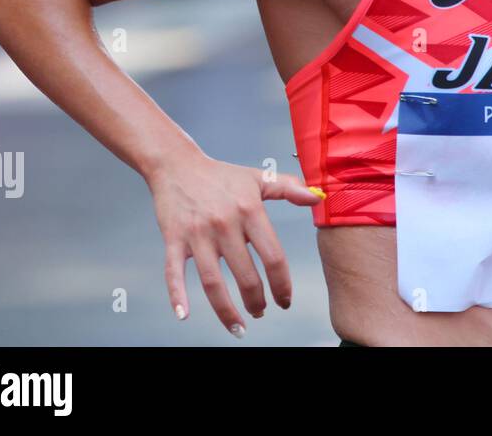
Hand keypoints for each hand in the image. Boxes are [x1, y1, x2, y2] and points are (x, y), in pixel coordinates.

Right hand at [146, 155, 322, 335]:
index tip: (285, 299)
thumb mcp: (258, 178)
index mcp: (250, 211)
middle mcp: (225, 224)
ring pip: (212, 282)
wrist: (177, 165)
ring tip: (238, 326)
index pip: (273, 256)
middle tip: (261, 312)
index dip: (282, 284)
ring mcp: (198, 234)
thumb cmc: (222, 175)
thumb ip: (289, 189)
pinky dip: (177, 295)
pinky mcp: (173, 239)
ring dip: (226, 310)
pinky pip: (174, 272)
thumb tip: (318, 198)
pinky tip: (184, 315)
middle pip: (246, 276)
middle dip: (257, 301)